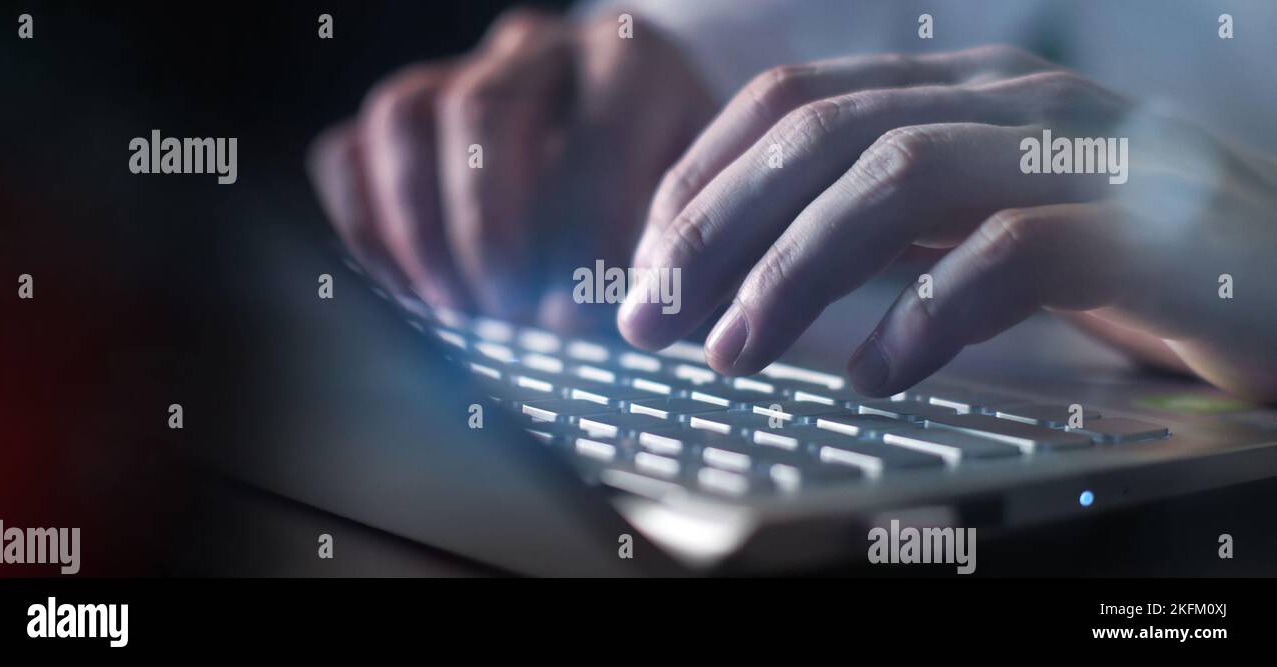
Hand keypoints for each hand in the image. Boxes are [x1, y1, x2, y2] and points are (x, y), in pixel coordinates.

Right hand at [308, 9, 714, 328]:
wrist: (640, 146)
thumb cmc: (674, 196)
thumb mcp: (700, 213)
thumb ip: (678, 256)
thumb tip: (636, 314)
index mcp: (633, 63)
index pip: (595, 134)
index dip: (583, 232)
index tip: (579, 315)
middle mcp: (541, 50)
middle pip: (479, 110)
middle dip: (487, 226)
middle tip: (508, 310)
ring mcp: (462, 71)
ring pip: (401, 115)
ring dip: (417, 224)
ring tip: (456, 307)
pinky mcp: (407, 114)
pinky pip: (348, 152)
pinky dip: (365, 227)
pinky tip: (411, 291)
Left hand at [618, 45, 1276, 400]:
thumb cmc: (1135, 257)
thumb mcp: (987, 219)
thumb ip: (890, 225)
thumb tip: (754, 264)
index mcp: (966, 93)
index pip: (795, 103)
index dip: (703, 179)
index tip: (647, 265)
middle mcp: (1017, 102)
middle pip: (824, 133)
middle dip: (715, 226)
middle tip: (650, 315)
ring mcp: (1088, 156)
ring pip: (899, 176)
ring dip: (794, 269)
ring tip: (732, 353)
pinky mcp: (1153, 233)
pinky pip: (1017, 255)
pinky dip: (929, 316)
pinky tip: (877, 375)